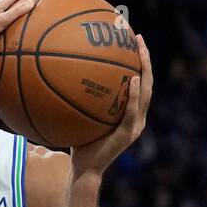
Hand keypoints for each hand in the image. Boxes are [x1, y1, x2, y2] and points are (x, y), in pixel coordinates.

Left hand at [71, 34, 152, 178]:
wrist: (84, 171)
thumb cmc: (78, 144)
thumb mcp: (78, 117)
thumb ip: (77, 98)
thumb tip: (59, 74)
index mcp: (129, 112)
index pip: (138, 81)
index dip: (138, 60)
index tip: (131, 39)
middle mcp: (137, 116)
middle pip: (147, 81)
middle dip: (144, 57)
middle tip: (137, 36)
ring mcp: (136, 125)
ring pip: (147, 92)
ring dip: (145, 69)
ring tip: (140, 50)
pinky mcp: (130, 133)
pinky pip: (134, 110)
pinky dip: (135, 94)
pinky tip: (133, 78)